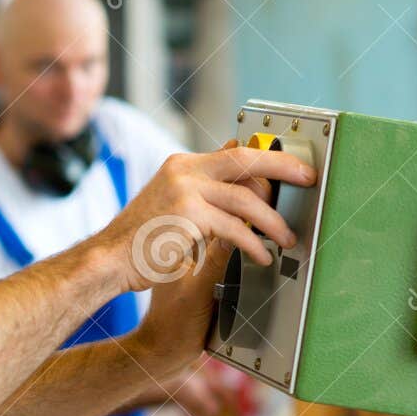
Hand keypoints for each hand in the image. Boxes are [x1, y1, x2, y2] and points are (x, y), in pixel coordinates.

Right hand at [93, 140, 315, 293]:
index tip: (292, 166)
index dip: (267, 158)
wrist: (108, 261)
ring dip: (272, 221)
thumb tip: (238, 195)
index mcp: (181, 166)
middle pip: (245, 159)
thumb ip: (203, 197)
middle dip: (283, 167)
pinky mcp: (188, 215)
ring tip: (286, 238)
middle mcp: (184, 170)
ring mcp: (185, 190)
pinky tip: (260, 255)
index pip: (233, 153)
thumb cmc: (141, 244)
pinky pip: (234, 227)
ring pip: (245, 198)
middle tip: (308, 179)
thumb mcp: (174, 210)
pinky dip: (252, 243)